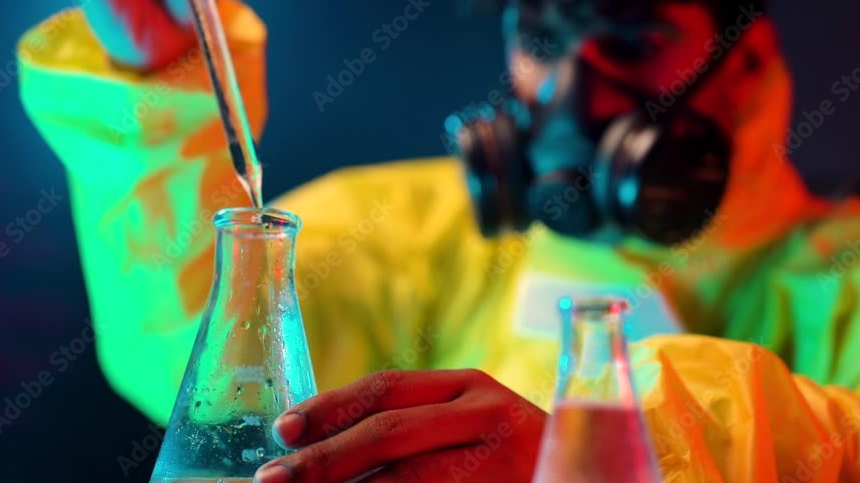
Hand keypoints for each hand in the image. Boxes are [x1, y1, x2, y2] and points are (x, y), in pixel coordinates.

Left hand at [255, 369, 547, 482]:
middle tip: (274, 479)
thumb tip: (322, 445)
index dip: (328, 407)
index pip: (385, 389)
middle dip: (322, 459)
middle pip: (388, 433)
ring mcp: (501, 460)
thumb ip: (414, 423)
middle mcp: (487, 414)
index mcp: (469, 386)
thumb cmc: (511, 456)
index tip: (281, 430)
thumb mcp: (469, 423)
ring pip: (406, 480)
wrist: (586, 472)